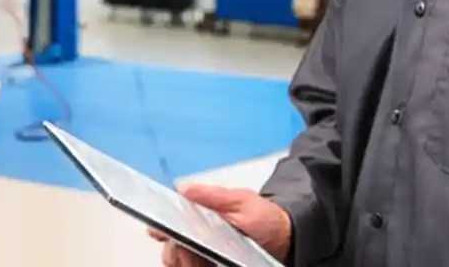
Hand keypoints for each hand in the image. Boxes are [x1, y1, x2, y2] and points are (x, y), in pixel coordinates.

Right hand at [149, 183, 292, 265]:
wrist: (290, 240)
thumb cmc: (265, 218)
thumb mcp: (241, 201)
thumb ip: (212, 197)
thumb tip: (183, 189)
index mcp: (200, 219)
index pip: (170, 225)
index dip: (161, 229)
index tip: (159, 233)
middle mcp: (198, 240)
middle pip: (171, 250)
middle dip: (174, 252)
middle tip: (187, 253)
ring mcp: (206, 258)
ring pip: (180, 263)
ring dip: (185, 263)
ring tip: (198, 262)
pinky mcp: (214, 266)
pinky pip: (196, 266)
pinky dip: (194, 265)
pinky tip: (204, 265)